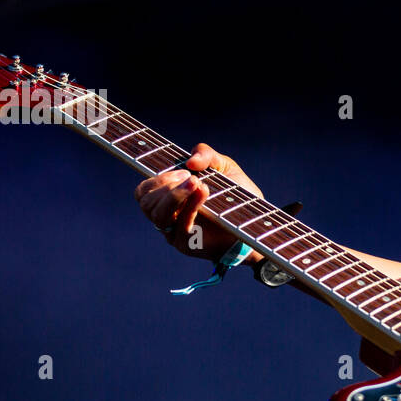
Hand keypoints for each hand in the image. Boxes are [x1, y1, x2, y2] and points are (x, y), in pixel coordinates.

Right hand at [133, 142, 264, 261]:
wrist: (257, 222)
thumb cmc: (237, 196)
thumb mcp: (224, 167)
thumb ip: (206, 155)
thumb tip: (191, 161)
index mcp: (168, 198)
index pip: (143, 192)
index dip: (154, 180)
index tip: (181, 171)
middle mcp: (168, 217)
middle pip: (146, 203)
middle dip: (165, 185)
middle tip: (191, 177)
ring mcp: (176, 233)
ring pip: (158, 215)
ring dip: (174, 195)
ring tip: (198, 183)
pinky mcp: (189, 245)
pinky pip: (181, 226)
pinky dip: (191, 206)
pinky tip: (204, 192)